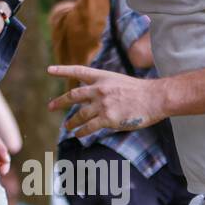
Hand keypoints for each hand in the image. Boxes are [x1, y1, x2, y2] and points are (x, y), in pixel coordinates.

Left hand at [47, 65, 166, 137]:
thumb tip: (91, 98)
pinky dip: (82, 131)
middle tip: (50, 107)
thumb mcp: (118, 81)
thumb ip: (104, 87)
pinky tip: (78, 134)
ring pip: (80, 114)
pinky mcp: (108, 118)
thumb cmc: (140, 91)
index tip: (49, 71)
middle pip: (73, 95)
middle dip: (60, 102)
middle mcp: (99, 89)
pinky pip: (89, 127)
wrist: (155, 98)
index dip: (63, 71)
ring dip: (71, 122)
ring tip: (67, 127)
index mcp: (102, 77)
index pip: (78, 71)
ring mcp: (102, 104)